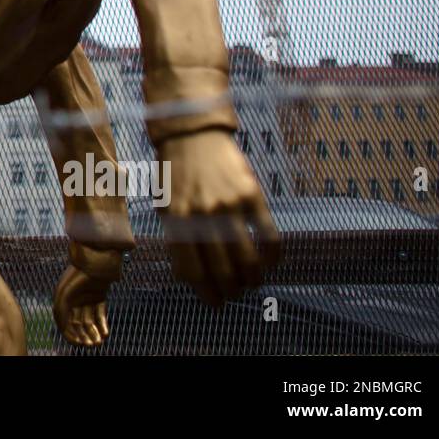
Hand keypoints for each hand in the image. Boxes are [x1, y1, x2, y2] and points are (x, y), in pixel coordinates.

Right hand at [53, 263, 111, 346]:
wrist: (95, 260)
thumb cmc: (77, 276)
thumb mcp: (64, 295)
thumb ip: (60, 312)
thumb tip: (63, 329)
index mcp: (62, 301)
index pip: (65, 324)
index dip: (71, 335)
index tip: (79, 344)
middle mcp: (74, 301)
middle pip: (78, 324)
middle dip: (84, 335)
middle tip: (92, 344)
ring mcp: (87, 298)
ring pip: (90, 320)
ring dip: (94, 332)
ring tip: (99, 341)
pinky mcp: (99, 295)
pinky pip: (100, 313)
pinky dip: (102, 324)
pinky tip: (105, 333)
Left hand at [155, 128, 281, 306]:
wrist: (192, 136)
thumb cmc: (175, 176)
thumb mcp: (166, 206)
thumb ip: (176, 239)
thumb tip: (192, 279)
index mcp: (177, 220)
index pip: (193, 271)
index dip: (207, 293)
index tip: (216, 303)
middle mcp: (202, 214)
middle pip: (222, 270)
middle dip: (230, 290)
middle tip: (235, 294)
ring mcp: (228, 204)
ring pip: (248, 259)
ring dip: (252, 279)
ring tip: (252, 282)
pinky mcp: (252, 194)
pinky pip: (269, 236)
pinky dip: (273, 256)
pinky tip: (270, 262)